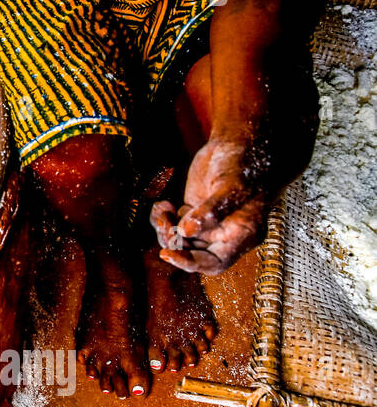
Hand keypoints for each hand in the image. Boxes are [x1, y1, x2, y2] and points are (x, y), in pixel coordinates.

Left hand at [150, 134, 269, 274]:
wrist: (240, 143)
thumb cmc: (244, 165)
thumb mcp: (231, 188)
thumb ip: (212, 211)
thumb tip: (187, 232)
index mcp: (239, 235)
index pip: (213, 263)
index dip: (190, 263)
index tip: (168, 254)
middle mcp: (223, 233)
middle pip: (191, 253)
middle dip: (173, 242)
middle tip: (165, 224)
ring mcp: (207, 223)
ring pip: (179, 239)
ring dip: (165, 228)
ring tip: (163, 209)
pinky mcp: (194, 211)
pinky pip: (173, 223)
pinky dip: (163, 216)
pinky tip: (164, 203)